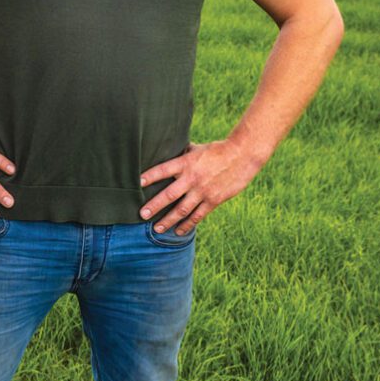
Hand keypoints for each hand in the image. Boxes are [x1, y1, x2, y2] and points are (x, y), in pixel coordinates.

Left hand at [139, 139, 264, 234]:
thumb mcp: (196, 148)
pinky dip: (187, 225)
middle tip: (142, 215)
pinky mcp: (214, 200)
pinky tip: (179, 231)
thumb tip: (168, 153)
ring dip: (169, 220)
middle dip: (154, 206)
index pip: (163, 170)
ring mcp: (203, 191)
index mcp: (186, 163)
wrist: (243, 156)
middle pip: (169, 195)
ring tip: (157, 229)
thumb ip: (182, 154)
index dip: (149, 177)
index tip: (136, 183)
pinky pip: (198, 216)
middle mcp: (192, 179)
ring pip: (182, 210)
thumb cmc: (217, 149)